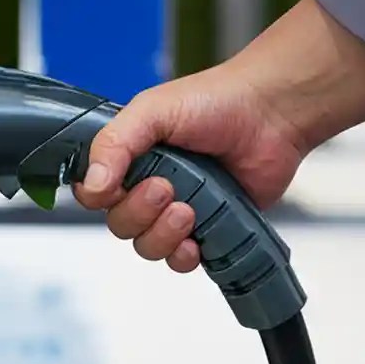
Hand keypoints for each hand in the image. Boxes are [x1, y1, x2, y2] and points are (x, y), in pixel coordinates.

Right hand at [72, 0, 364, 272]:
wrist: (272, 114)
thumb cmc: (215, 102)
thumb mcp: (151, 111)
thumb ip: (114, 143)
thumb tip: (93, 185)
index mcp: (128, 159)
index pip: (93, 194)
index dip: (99, 198)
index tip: (116, 187)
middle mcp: (147, 187)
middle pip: (120, 225)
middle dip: (139, 213)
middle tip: (166, 188)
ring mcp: (176, 211)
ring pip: (147, 247)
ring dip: (163, 235)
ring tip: (188, 210)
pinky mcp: (207, 230)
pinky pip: (181, 260)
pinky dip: (184, 256)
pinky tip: (195, 241)